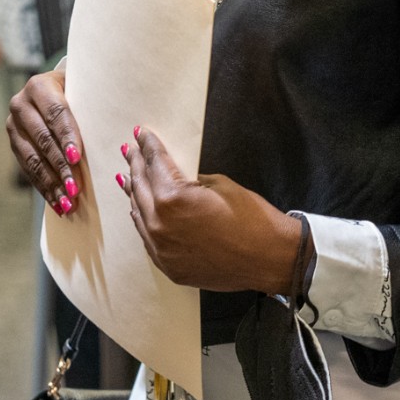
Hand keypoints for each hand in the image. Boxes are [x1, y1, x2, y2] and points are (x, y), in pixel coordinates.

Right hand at [6, 65, 84, 217]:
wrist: (51, 91)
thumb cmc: (78, 92)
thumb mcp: (83, 90)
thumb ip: (93, 105)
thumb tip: (127, 130)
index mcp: (39, 86)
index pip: (55, 112)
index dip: (66, 136)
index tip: (77, 158)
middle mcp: (21, 103)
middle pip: (43, 139)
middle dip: (60, 166)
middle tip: (75, 189)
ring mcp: (14, 125)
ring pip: (33, 158)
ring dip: (51, 183)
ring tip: (68, 203)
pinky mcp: (14, 142)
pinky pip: (27, 168)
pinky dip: (44, 187)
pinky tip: (57, 203)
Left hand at [119, 127, 301, 293]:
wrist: (272, 260)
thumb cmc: (251, 217)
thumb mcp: (218, 184)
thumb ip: (188, 180)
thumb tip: (172, 177)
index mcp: (171, 198)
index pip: (154, 163)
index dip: (148, 145)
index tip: (140, 133)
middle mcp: (159, 224)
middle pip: (140, 187)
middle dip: (136, 165)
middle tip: (130, 149)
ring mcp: (161, 249)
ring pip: (139, 213)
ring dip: (134, 193)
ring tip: (127, 176)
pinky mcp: (168, 266)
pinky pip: (147, 238)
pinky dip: (143, 220)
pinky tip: (139, 209)